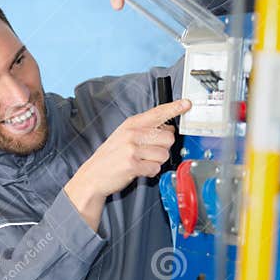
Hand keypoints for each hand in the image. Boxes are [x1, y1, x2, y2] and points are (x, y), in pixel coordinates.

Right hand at [64, 99, 190, 230]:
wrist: (92, 175)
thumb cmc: (110, 157)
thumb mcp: (123, 136)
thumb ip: (144, 130)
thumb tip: (168, 128)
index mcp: (131, 124)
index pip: (157, 113)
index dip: (174, 108)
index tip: (186, 104)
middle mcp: (132, 134)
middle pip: (168, 137)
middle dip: (163, 148)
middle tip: (148, 153)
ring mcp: (131, 149)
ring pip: (164, 154)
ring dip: (156, 162)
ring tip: (141, 162)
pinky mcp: (132, 165)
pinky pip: (156, 168)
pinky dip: (150, 172)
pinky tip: (138, 170)